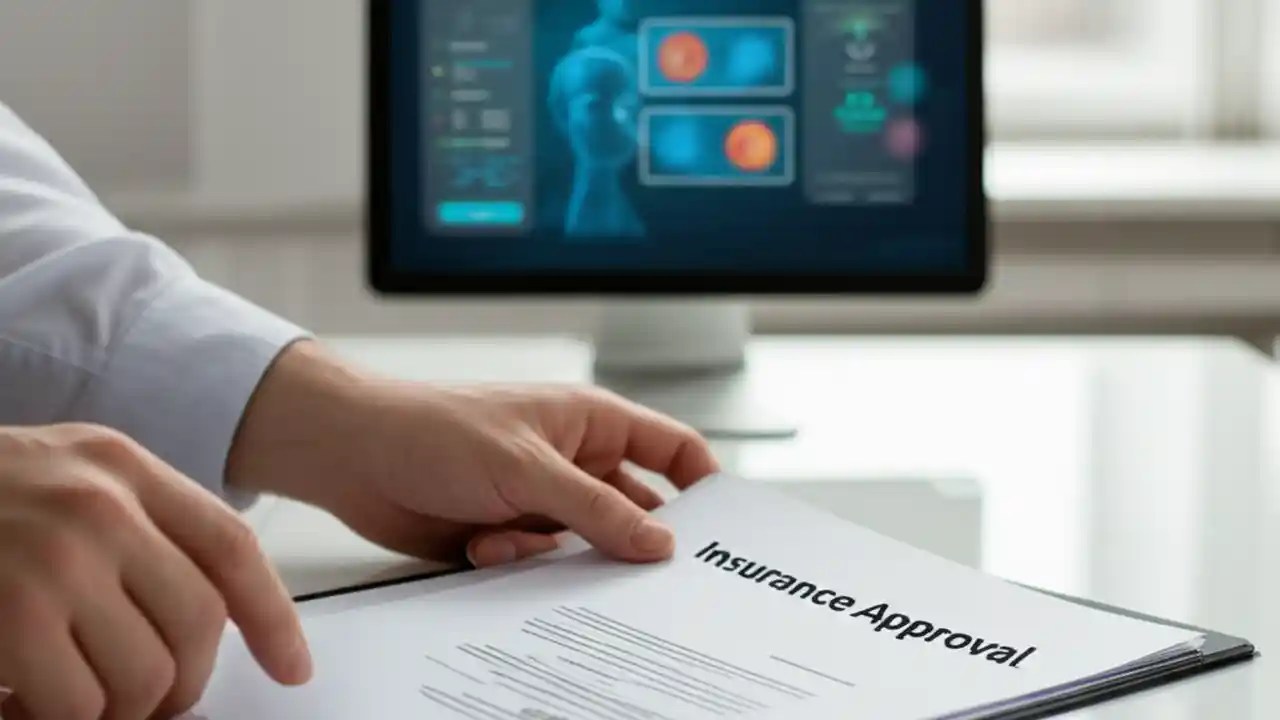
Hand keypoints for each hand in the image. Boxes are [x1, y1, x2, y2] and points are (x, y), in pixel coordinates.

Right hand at [0, 424, 309, 719]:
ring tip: (58, 696)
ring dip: (107, 711)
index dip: (273, 616)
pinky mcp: (10, 613)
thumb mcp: (59, 478)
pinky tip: (16, 701)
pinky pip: (73, 705)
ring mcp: (53, 558)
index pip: (229, 546)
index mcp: (120, 467)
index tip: (293, 668)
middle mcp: (99, 505)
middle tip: (139, 703)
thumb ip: (132, 528)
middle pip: (198, 624)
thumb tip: (197, 626)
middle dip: (177, 684)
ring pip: (141, 678)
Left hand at [227, 342, 719, 567]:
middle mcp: (574, 461)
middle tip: (633, 571)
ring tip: (513, 538)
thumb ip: (597, 508)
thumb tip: (659, 542)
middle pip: (633, 509)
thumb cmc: (434, 428)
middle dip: (628, 540)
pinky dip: (519, 563)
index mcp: (591, 422)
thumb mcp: (527, 467)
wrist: (354, 458)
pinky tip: (483, 544)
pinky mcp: (511, 534)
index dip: (702, 484)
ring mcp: (543, 500)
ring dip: (558, 555)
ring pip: (586, 547)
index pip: (671, 449)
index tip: (720, 529)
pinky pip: (544, 567)